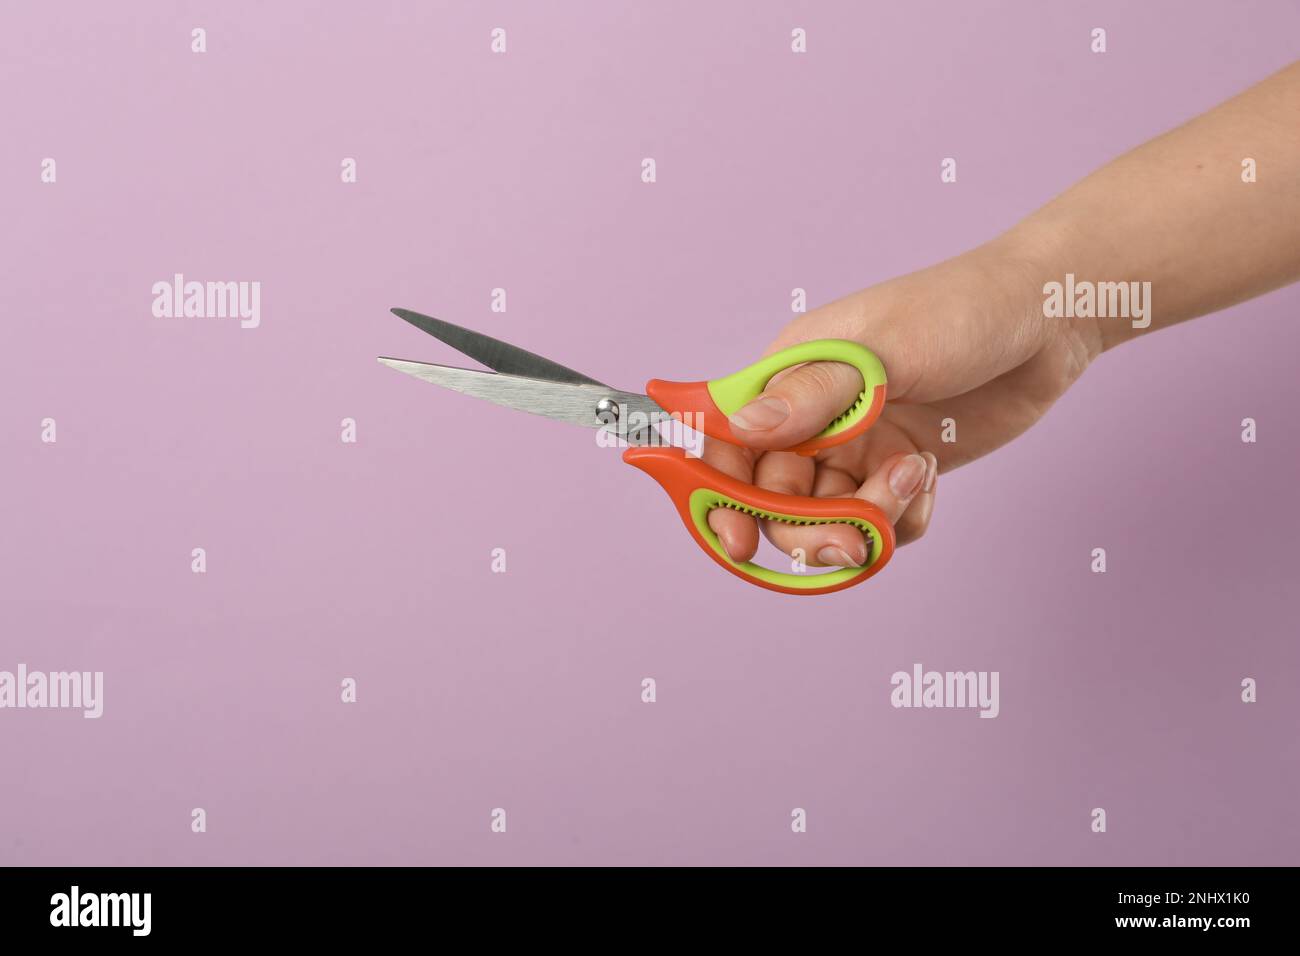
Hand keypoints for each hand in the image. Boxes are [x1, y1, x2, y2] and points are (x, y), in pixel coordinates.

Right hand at [703, 238, 1097, 565]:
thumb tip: (742, 428)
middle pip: (772, 499)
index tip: (737, 539)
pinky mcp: (898, 471)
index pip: (727, 443)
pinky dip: (900, 520)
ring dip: (862, 521)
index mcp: (790, 376)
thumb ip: (816, 393)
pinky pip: (878, 523)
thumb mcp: (885, 347)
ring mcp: (855, 447)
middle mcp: (812, 417)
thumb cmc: (959, 309)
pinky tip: (928, 478)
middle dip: (804, 528)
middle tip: (848, 540)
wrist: (1049, 318)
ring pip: (826, 520)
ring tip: (911, 484)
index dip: (719, 494)